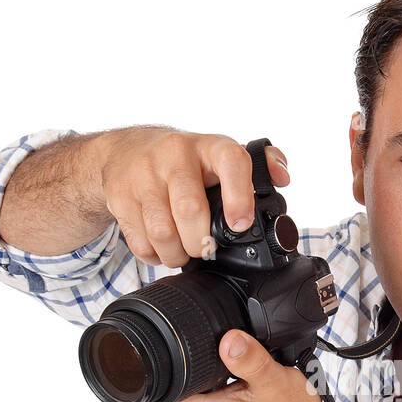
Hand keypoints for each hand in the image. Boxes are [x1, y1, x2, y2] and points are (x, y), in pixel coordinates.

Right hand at [97, 129, 289, 267]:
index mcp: (208, 146)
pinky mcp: (119, 196)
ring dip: (177, 254)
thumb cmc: (184, 161)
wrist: (125, 151)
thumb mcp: (218, 154)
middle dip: (202, 242)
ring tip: (183, 251)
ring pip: (162, 232)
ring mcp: (143, 175)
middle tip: (206, 247)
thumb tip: (281, 176)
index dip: (238, 196)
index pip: (230, 161)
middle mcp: (174, 155)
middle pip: (190, 210)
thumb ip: (257, 164)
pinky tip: (161, 246)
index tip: (239, 225)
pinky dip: (154, 255)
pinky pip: (140, 242)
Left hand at [108, 328, 340, 401]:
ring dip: (163, 372)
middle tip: (157, 333)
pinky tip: (200, 365)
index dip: (115, 375)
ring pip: (159, 394)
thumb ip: (251, 360)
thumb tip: (228, 338)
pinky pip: (176, 399)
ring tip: (184, 346)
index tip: (114, 348)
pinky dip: (179, 381)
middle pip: (140, 392)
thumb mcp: (276, 383)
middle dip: (141, 363)